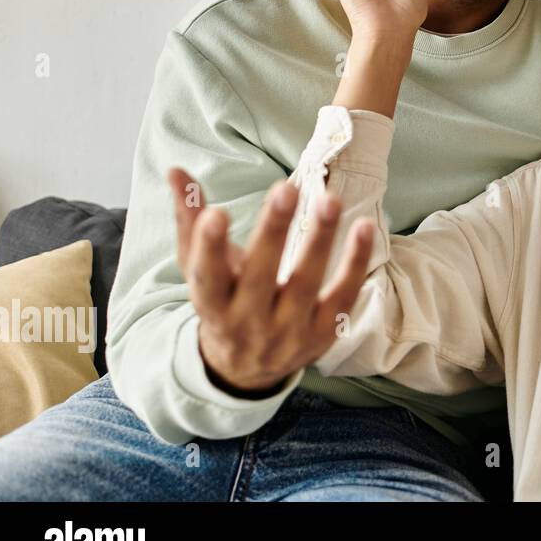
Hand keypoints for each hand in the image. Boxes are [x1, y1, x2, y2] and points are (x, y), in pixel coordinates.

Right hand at [167, 167, 373, 395]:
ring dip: (320, 241)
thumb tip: (176, 171)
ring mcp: (289, 331)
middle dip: (273, 233)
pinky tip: (363, 226)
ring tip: (331, 200)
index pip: (207, 280)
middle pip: (260, 277)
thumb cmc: (222, 302)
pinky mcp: (324, 333)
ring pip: (306, 284)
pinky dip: (355, 262)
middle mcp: (248, 323)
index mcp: (212, 306)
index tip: (216, 215)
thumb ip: (190, 220)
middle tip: (285, 189)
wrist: (248, 369)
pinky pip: (343, 295)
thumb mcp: (199, 268)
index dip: (209, 249)